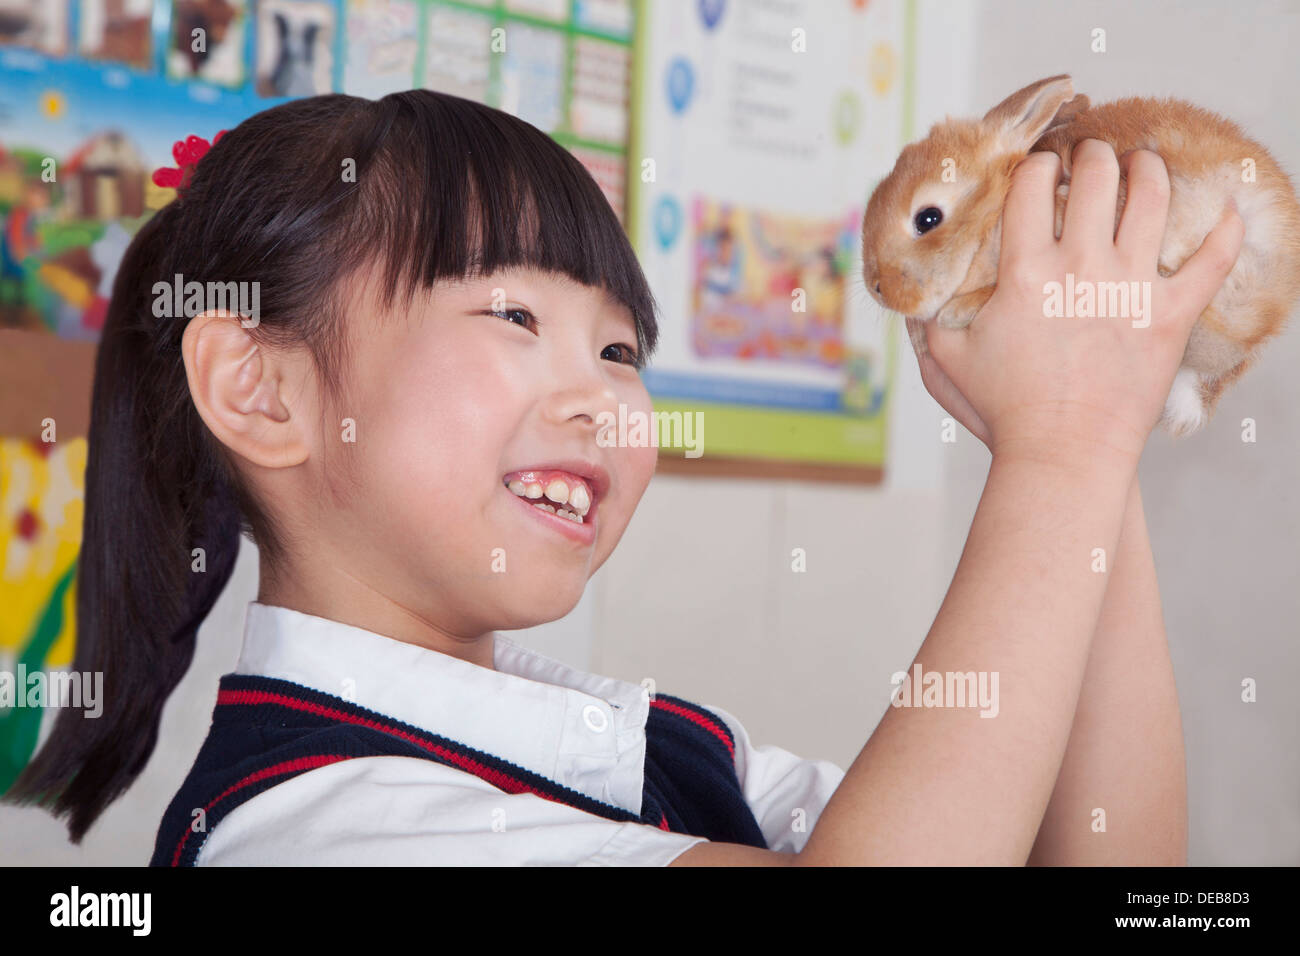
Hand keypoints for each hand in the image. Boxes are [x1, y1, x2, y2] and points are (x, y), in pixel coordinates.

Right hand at [918, 139, 1243, 470]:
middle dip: (1094, 154)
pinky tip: (1229, 209)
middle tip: (1092, 158)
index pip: (1032, 185)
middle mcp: (1082, 266)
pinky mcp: (1171, 313)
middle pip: (1097, 175)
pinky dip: (1226, 230)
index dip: (1034, 165)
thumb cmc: (1004, 412)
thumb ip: (929, 322)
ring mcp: (1132, 287)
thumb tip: (912, 298)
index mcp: (1027, 271)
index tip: (1038, 169)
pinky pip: (1212, 259)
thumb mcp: (948, 362)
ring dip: (1149, 169)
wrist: (1062, 454)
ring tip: (1144, 166)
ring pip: (1153, 197)